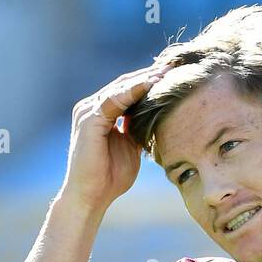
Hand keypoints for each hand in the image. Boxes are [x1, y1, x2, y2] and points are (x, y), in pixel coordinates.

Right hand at [61, 59, 175, 211]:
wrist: (91, 197)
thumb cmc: (109, 178)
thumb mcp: (131, 148)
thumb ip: (138, 131)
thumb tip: (156, 119)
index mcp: (101, 114)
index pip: (127, 91)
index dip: (149, 82)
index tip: (172, 74)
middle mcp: (91, 108)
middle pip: (124, 84)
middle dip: (149, 75)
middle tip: (173, 64)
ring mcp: (88, 112)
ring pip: (120, 88)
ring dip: (144, 79)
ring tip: (166, 71)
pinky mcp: (88, 120)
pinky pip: (113, 100)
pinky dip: (132, 92)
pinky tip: (151, 85)